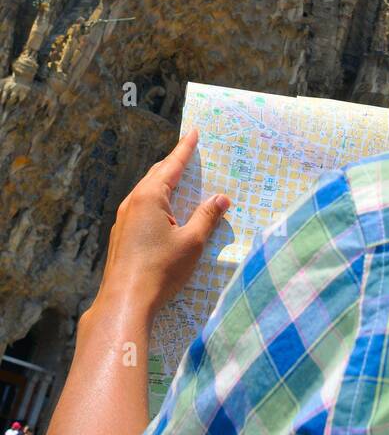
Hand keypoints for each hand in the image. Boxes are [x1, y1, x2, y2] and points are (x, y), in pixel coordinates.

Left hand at [87, 128, 229, 323]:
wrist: (124, 302)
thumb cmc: (161, 269)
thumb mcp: (192, 242)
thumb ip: (207, 216)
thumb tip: (222, 198)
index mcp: (149, 197)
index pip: (171, 165)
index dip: (185, 148)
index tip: (193, 131)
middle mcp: (132, 203)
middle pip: (156, 175)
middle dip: (174, 164)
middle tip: (189, 155)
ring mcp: (123, 220)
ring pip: (146, 193)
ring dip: (164, 184)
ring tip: (180, 182)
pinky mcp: (120, 237)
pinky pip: (141, 209)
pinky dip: (156, 202)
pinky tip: (165, 214)